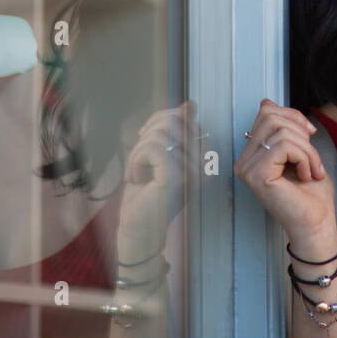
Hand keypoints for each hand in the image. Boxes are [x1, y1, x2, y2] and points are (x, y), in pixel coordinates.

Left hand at [117, 100, 196, 259]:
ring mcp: (192, 171)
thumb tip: (191, 104)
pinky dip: (136, 161)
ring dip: (137, 152)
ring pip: (160, 135)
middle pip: (174, 121)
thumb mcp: (158, 158)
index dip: (159, 119)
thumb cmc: (145, 197)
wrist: (138, 233)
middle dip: (147, 133)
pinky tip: (134, 180)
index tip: (142, 138)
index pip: (185, 117)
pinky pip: (153, 149)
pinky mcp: (176, 178)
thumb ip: (172, 134)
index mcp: (201, 157)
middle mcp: (202, 164)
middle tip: (136, 158)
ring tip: (134, 173)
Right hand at [233, 100, 336, 253]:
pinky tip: (306, 176)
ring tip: (312, 170)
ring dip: (308, 150)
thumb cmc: (311, 192)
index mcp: (251, 153)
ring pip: (281, 132)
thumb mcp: (299, 149)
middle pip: (271, 116)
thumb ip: (283, 127)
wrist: (317, 222)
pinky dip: (305, 158)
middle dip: (301, 133)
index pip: (267, 112)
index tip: (310, 135)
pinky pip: (285, 146)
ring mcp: (247, 168)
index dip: (293, 116)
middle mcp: (244, 161)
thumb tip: (266, 102)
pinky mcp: (257, 175)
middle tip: (313, 158)